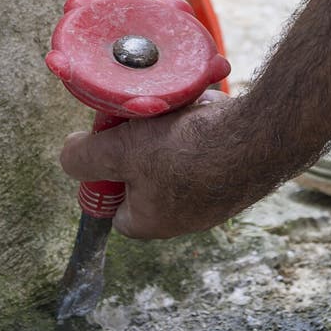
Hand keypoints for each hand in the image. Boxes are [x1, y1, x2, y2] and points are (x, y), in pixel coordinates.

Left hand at [60, 92, 262, 239]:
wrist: (261, 135)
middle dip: (139, 144)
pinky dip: (197, 126)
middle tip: (139, 119)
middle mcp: (185, 216)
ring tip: (171, 110)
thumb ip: (84, 158)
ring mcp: (215, 195)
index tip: (107, 145)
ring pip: (174, 157)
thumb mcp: (120, 150)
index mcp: (152, 222)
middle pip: (143, 177)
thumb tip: (69, 156)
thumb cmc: (188, 150)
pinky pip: (205, 147)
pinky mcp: (236, 171)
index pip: (113, 208)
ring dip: (168, 130)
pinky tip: (200, 108)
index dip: (104, 175)